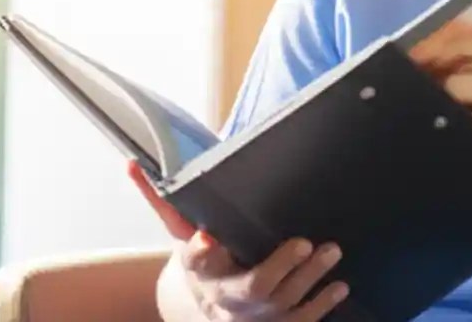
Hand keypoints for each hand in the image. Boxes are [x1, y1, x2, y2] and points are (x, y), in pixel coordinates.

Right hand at [127, 160, 349, 319]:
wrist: (200, 305)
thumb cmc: (199, 259)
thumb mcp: (179, 231)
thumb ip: (162, 201)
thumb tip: (132, 165)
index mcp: (201, 270)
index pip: (195, 259)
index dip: (200, 250)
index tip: (205, 236)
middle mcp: (224, 298)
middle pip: (250, 288)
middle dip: (279, 267)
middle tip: (305, 242)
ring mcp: (251, 318)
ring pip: (280, 304)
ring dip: (309, 280)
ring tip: (332, 251)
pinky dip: (320, 306)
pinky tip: (339, 286)